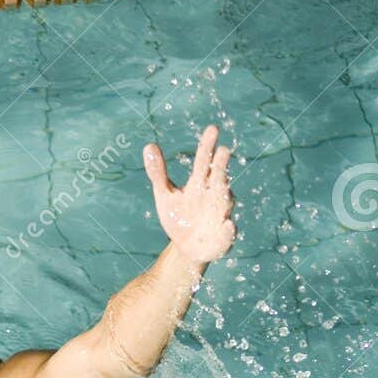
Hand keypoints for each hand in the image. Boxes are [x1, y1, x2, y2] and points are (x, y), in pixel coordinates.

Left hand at [143, 124, 235, 266]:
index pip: (204, 161)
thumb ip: (158, 173)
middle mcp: (213, 195)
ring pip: (225, 202)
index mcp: (199, 183)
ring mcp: (220, 215)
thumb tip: (148, 146)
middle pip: (218, 177)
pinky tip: (228, 225)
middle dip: (220, 165)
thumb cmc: (179, 217)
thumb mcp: (165, 195)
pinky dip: (229, 230)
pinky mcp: (223, 237)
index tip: (212, 129)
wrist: (187, 248)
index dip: (207, 146)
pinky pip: (228, 233)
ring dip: (225, 194)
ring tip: (223, 183)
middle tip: (223, 150)